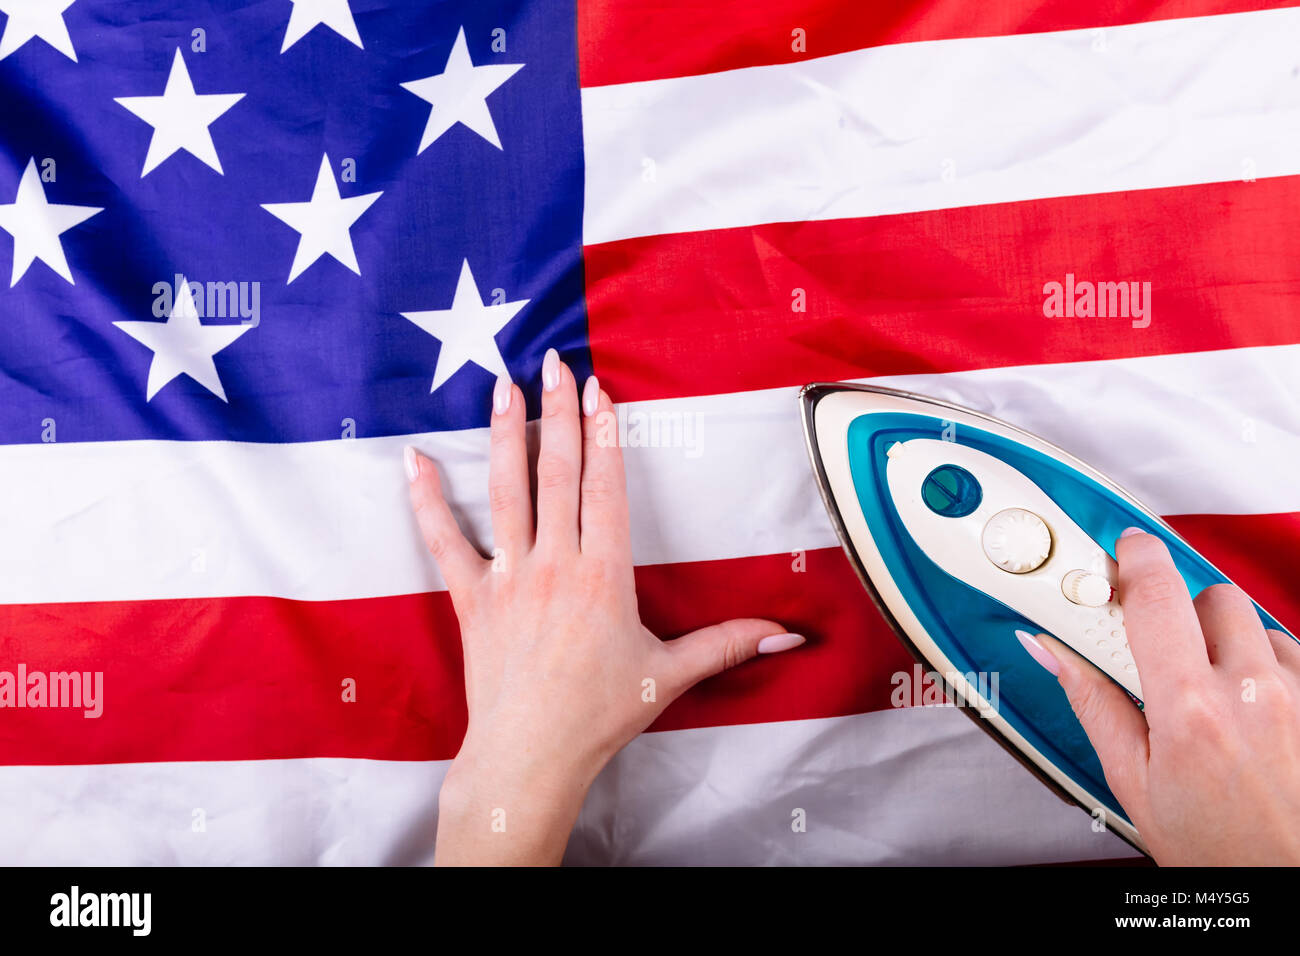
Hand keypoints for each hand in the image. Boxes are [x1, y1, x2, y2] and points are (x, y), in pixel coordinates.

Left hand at [406, 349, 803, 865]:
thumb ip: (728, 644)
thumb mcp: (671, 675)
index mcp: (603, 574)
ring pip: (506, 491)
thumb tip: (789, 635)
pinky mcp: (472, 599)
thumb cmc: (600, 716)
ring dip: (505, 434)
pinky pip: (444, 541)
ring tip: (503, 386)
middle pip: (557, 472)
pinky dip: (427, 499)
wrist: (529, 756)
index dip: (604, 434)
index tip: (598, 389)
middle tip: (553, 362)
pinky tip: (415, 460)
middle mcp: (554, 563)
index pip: (605, 487)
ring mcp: (508, 577)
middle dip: (558, 412)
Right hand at [1020, 528, 1299, 864]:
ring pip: (1255, 625)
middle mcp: (1254, 693)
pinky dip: (1268, 669)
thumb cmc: (1215, 847)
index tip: (1123, 549)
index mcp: (1190, 709)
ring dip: (1228, 644)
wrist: (1286, 884)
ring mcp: (1299, 696)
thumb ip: (1092, 702)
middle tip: (1163, 653)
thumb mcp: (1131, 781)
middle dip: (1182, 613)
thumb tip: (1051, 651)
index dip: (1136, 558)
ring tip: (1214, 695)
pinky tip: (1253, 709)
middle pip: (1210, 598)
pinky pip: (1292, 654)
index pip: (1157, 595)